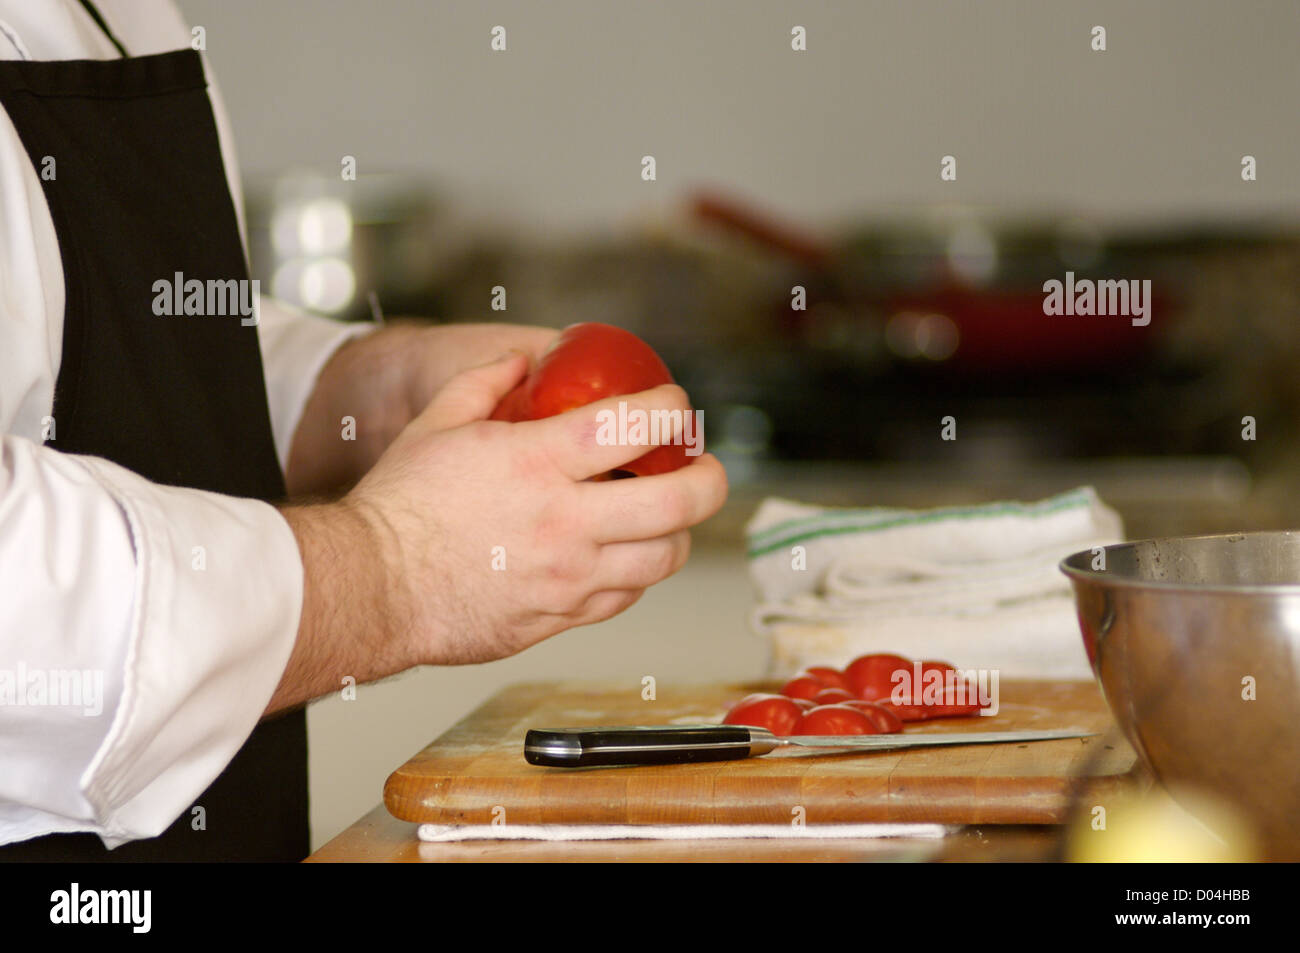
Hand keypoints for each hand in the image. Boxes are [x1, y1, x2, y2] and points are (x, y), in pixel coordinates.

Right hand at [269, 352, 727, 709]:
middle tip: (704, 467)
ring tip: (669, 513)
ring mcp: (569, 576)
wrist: (372, 588)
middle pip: (679, 502)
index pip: (637, 427)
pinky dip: (638, 572)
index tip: (677, 408)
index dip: (674, 411)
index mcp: (537, 462)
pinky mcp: (560, 616)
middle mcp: (566, 521)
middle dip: (709, 477)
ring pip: (664, 557)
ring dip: (679, 530)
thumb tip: (519, 363)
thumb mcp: (435, 424)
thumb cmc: (399, 509)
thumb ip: (484, 383)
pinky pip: (626, 597)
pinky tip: (626, 553)